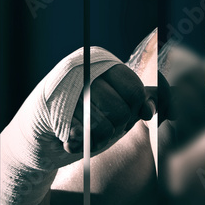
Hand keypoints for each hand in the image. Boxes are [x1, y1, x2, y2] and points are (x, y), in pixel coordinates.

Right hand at [0, 47, 155, 204]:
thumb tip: (166, 107)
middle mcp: (83, 66)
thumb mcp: (116, 109)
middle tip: (99, 124)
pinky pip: (86, 135)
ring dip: (99, 137)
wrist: (38, 140)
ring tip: (85, 131)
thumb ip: (139, 103)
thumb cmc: (82, 121)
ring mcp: (66, 86)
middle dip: (116, 125)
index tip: (132, 116)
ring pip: (106, 123)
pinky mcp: (52, 108)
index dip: (138, 109)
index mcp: (101, 60)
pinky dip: (82, 144)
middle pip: (123, 107)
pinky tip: (70, 138)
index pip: (135, 88)